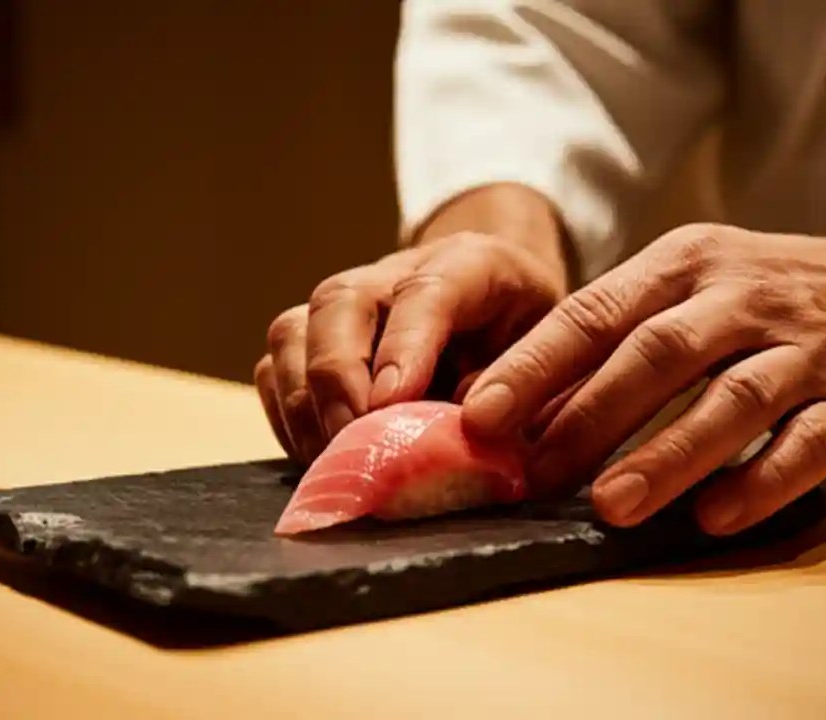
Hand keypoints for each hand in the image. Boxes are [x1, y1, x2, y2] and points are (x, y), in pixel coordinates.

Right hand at [254, 185, 566, 464]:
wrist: (501, 310)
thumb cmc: (528, 341)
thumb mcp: (550, 356)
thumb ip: (516, 390)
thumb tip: (465, 434)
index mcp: (470, 265)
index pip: (428, 291)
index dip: (405, 347)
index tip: (391, 403)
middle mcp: (395, 275)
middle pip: (340, 302)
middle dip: (338, 378)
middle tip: (351, 442)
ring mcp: (347, 306)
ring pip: (293, 331)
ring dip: (305, 404)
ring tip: (331, 459)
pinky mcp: (312, 341)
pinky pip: (275, 370)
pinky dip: (286, 415)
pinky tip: (317, 454)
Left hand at [463, 201, 825, 534]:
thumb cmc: (753, 297)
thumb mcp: (678, 288)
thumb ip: (601, 342)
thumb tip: (504, 406)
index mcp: (683, 265)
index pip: (596, 312)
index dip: (536, 365)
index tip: (482, 415)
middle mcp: (742, 299)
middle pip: (657, 354)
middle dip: (589, 416)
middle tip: (534, 472)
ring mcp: (803, 350)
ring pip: (731, 401)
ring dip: (667, 456)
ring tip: (610, 504)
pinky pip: (808, 445)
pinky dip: (760, 482)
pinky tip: (714, 517)